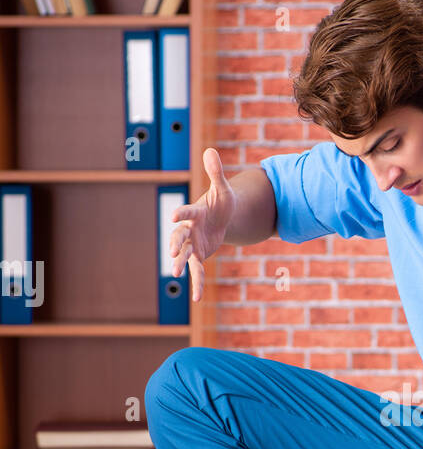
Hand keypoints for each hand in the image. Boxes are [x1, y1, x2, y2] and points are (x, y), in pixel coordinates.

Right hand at [169, 147, 235, 302]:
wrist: (223, 217)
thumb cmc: (221, 202)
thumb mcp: (223, 189)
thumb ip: (216, 173)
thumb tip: (210, 150)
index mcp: (195, 212)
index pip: (187, 212)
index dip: (181, 214)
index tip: (173, 217)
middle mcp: (190, 229)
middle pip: (181, 236)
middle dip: (177, 243)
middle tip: (174, 251)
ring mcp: (193, 244)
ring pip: (184, 255)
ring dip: (179, 263)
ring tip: (174, 273)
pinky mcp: (199, 256)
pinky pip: (197, 270)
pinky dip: (197, 283)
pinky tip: (196, 298)